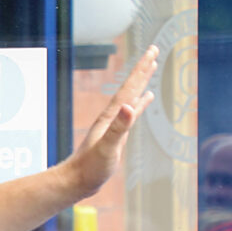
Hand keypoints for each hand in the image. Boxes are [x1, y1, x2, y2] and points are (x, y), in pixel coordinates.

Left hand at [60, 44, 159, 199]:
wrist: (76, 181)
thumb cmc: (90, 168)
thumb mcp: (107, 148)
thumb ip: (118, 129)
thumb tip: (130, 107)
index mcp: (111, 116)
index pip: (129, 88)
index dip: (141, 70)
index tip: (152, 52)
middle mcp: (112, 116)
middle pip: (130, 87)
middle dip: (142, 68)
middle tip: (154, 49)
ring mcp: (114, 124)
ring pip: (132, 96)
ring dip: (142, 81)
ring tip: (152, 67)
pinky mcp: (117, 133)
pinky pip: (132, 112)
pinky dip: (141, 103)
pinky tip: (147, 97)